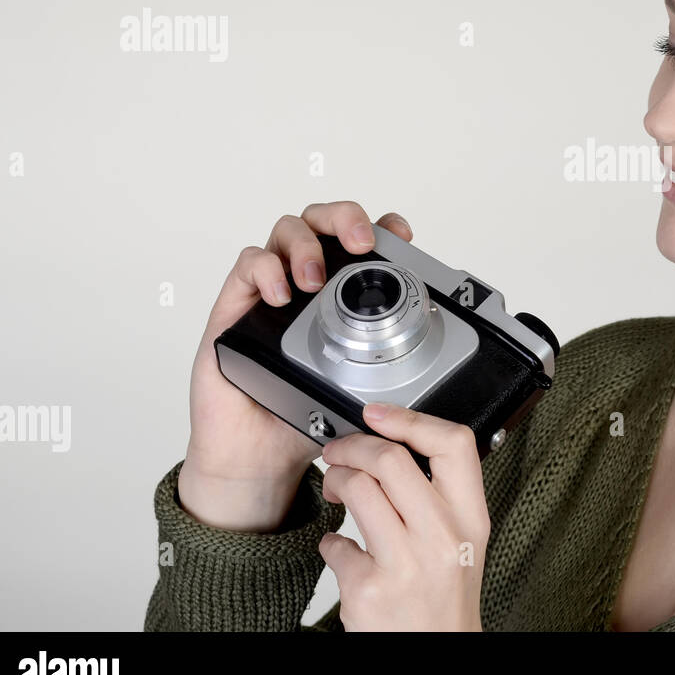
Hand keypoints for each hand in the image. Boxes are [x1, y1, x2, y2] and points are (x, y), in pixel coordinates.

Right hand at [179, 201, 413, 529]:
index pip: (360, 240)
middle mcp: (307, 283)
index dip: (381, 226)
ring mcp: (271, 290)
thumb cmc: (310, 418)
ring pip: (287, 232)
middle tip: (361, 244)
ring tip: (315, 282)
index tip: (402, 235)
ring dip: (306, 246)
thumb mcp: (365, 389)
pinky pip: (248, 265)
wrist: (263, 456)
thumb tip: (437, 357)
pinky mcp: (236, 306)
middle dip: (344, 218)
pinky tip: (282, 295)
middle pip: (323, 220)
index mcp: (342, 294)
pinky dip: (266, 269)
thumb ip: (394, 366)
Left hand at [318, 403, 489, 631]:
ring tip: (336, 488)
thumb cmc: (444, 597)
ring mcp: (405, 564)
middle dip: (353, 446)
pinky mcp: (368, 590)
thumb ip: (441, 495)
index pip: (452, 444)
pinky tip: (341, 549)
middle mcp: (443, 538)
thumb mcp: (463, 541)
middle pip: (392, 459)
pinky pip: (334, 542)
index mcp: (470, 518)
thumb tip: (396, 444)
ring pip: (357, 488)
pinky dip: (330, 541)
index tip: (379, 414)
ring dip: (335, 479)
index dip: (410, 419)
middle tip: (340, 452)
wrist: (437, 653)